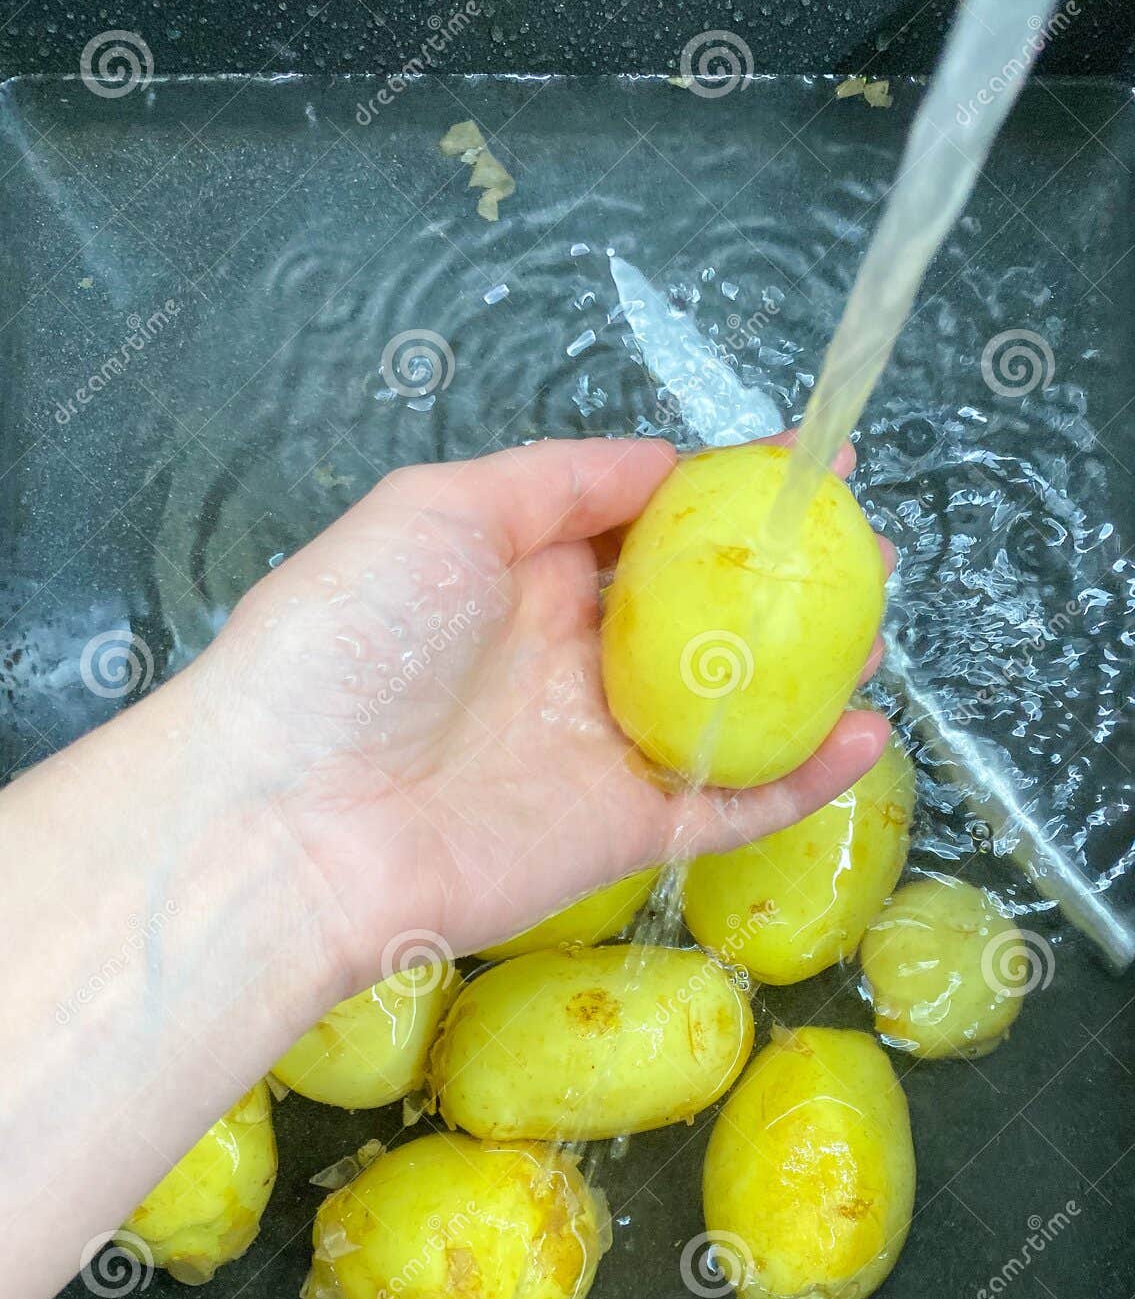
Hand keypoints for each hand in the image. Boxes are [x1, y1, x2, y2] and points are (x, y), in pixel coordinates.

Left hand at [196, 436, 892, 993]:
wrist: (295, 819)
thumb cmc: (349, 644)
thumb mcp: (439, 510)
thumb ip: (556, 481)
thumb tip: (659, 464)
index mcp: (519, 576)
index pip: (645, 526)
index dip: (726, 494)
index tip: (809, 465)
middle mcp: (565, 660)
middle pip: (698, 617)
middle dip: (781, 583)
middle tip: (862, 551)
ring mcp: (596, 751)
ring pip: (726, 712)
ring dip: (806, 677)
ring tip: (874, 633)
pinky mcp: (618, 835)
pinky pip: (727, 805)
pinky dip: (799, 780)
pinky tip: (864, 737)